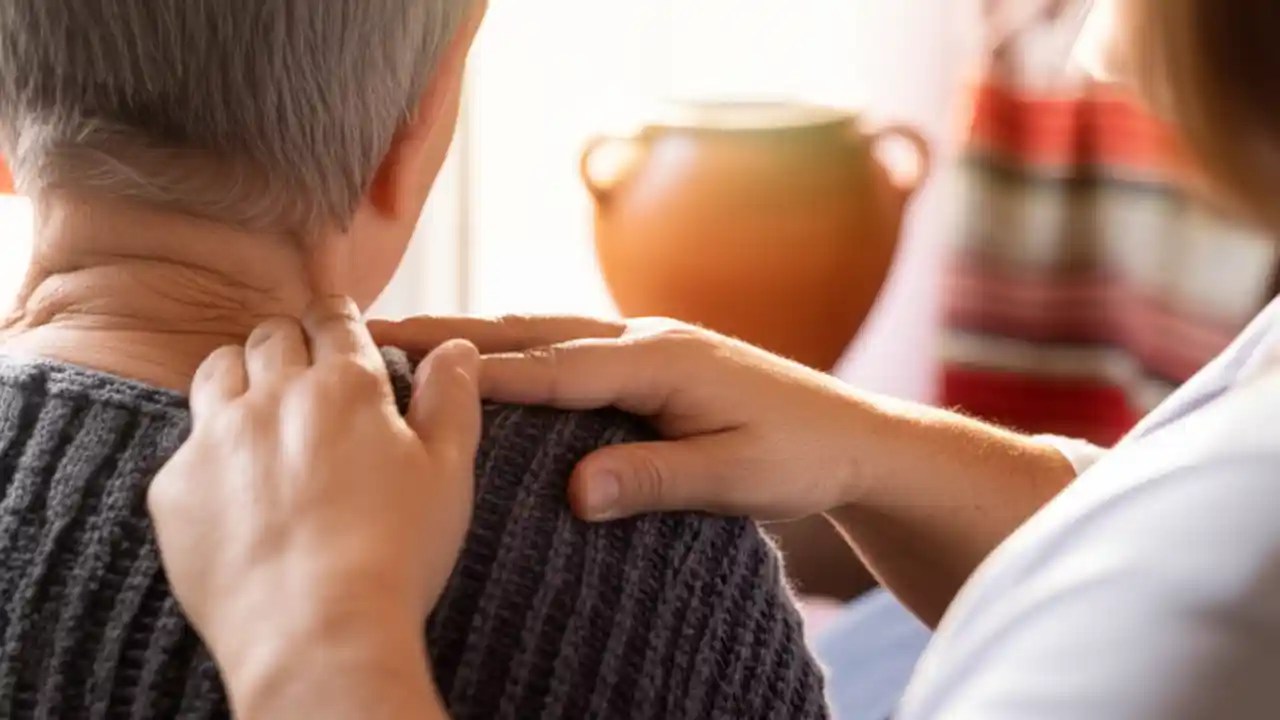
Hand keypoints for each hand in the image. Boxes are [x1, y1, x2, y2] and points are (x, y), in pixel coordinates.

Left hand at [150, 298, 479, 717]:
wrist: (319, 634)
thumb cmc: (396, 554)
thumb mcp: (448, 472)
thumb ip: (451, 398)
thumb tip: (455, 347)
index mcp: (347, 386)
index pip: (332, 317)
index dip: (337, 321)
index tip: (338, 334)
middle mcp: (276, 395)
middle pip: (270, 335)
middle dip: (288, 346)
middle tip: (304, 382)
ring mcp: (217, 438)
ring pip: (216, 371)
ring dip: (239, 379)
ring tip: (260, 419)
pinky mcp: (176, 486)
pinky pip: (185, 446)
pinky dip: (209, 454)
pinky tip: (234, 492)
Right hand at [371, 313, 1075, 625]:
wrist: (858, 439)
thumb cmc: (801, 457)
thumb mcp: (735, 477)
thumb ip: (656, 479)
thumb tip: (575, 491)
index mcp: (662, 360)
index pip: (555, 368)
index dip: (481, 373)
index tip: (408, 370)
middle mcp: (647, 337)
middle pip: (534, 332)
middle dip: (454, 333)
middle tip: (375, 330)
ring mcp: (650, 342)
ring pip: (547, 332)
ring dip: (479, 333)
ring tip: (408, 337)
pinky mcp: (655, 359)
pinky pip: (570, 348)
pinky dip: (519, 349)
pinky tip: (490, 361)